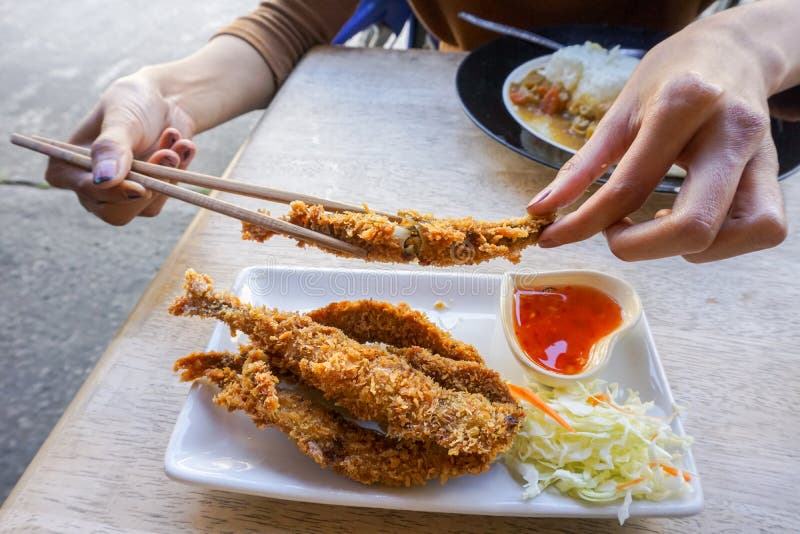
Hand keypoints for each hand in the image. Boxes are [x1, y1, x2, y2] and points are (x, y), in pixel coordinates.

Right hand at [45, 70, 196, 224]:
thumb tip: (105, 181)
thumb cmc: (133, 102)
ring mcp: (120, 194)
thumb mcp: (121, 117)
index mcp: (67, 168)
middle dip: (148, 186)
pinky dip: (179, 171)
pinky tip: (181, 145)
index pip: (87, 193)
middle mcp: (90, 188)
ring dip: (168, 173)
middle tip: (168, 155)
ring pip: (146, 206)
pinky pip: (168, 195)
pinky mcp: (149, 194)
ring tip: (174, 139)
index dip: (115, 194)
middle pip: (117, 213)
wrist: (164, 101)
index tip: (141, 187)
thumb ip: (112, 146)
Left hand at [526, 11, 788, 261]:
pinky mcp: (775, 172)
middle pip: (695, 225)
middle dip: (641, 248)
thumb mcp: (620, 111)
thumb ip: (583, 164)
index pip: (630, 185)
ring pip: (744, 232)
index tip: (553, 237)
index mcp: (684, 105)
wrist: (731, 51)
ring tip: (656, 222)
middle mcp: (730, 131)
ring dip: (687, 247)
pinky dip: (718, 240)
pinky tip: (685, 216)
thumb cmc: (670, 78)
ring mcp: (763, 153)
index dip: (584, 223)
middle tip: (614, 236)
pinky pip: (761, 228)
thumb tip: (541, 208)